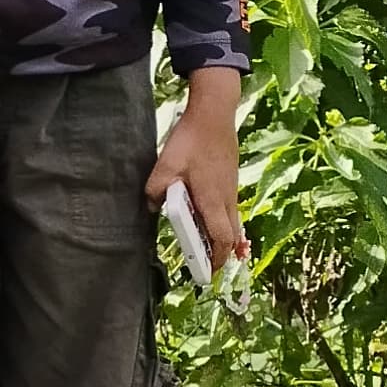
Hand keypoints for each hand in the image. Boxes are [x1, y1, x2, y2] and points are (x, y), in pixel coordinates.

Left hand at [145, 70, 247, 264]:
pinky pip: (230, 209)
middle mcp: (227, 199)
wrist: (214, 113)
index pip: (221, 239)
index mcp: (212, 200)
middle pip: (231, 236)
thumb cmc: (191, 140)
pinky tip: (207, 216)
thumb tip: (154, 207)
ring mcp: (232, 189)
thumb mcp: (164, 167)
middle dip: (220, 254)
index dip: (215, 260)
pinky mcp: (231, 180)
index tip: (206, 273)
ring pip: (232, 222)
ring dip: (222, 237)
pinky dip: (222, 221)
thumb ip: (156, 192)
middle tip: (206, 265)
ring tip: (206, 245)